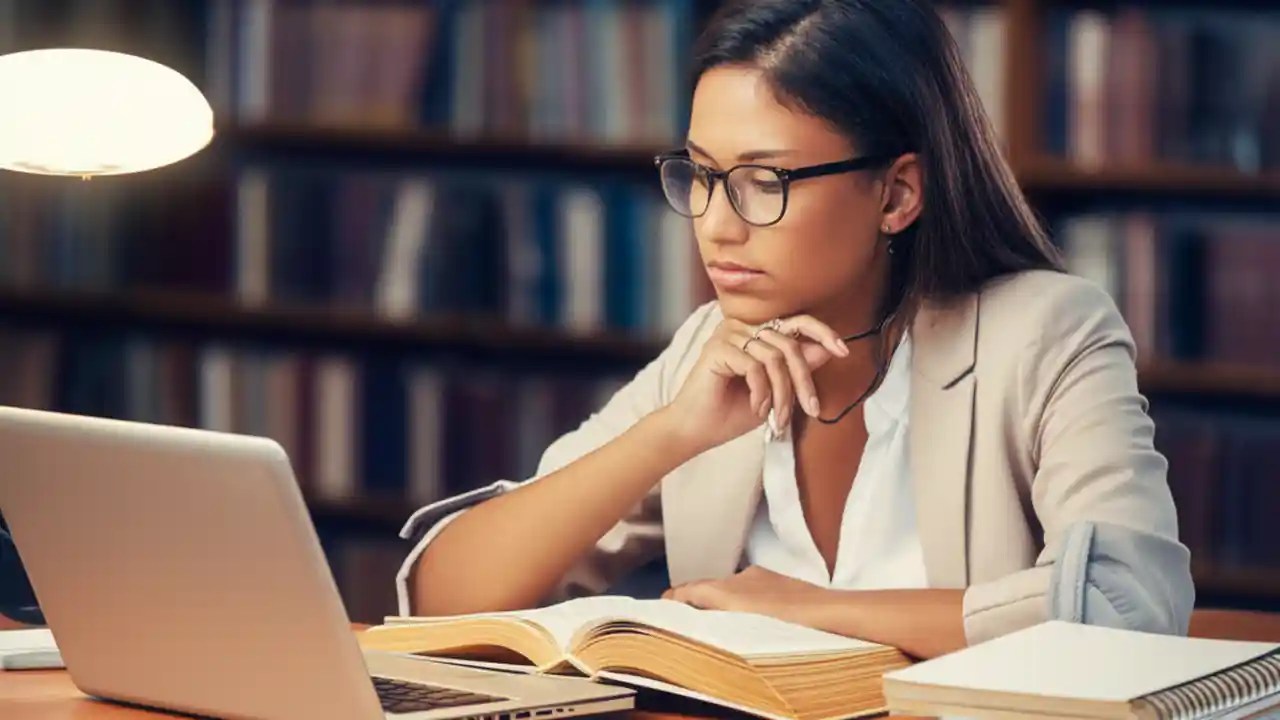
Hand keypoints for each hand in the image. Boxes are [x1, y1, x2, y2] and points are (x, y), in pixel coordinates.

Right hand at [658, 315, 848, 453]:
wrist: (696, 431)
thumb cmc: (731, 413)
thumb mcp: (775, 391)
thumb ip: (796, 368)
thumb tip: (827, 349)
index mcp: (756, 334)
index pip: (796, 322)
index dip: (822, 333)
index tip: (843, 351)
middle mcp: (742, 328)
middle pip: (790, 345)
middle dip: (804, 380)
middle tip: (812, 408)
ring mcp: (728, 335)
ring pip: (775, 357)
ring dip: (783, 393)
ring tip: (778, 417)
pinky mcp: (717, 348)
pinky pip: (754, 366)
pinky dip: (762, 393)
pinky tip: (758, 409)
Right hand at [662, 566, 823, 622]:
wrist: (826, 613)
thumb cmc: (783, 627)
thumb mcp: (741, 631)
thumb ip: (715, 622)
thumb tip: (696, 619)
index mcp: (722, 589)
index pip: (688, 591)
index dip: (673, 599)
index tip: (661, 606)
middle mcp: (736, 577)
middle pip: (708, 587)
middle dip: (695, 601)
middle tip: (686, 616)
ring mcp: (758, 576)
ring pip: (730, 587)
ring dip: (720, 600)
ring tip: (717, 618)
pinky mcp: (776, 578)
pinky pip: (749, 587)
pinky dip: (741, 598)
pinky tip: (750, 613)